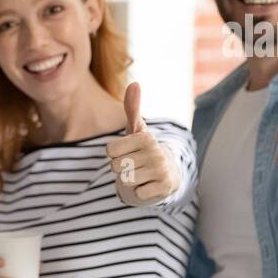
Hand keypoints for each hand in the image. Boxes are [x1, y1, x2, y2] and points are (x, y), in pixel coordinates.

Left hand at [105, 82, 179, 204]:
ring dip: (129, 182)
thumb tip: (135, 83)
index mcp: (145, 137)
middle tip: (133, 166)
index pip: (109, 151)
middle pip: (116, 166)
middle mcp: (156, 152)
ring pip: (125, 180)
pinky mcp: (164, 188)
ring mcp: (161, 170)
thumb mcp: (136, 130)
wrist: (167, 176)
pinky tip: (148, 186)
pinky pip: (137, 194)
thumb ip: (132, 108)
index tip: (127, 153)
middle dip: (120, 169)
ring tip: (140, 176)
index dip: (114, 155)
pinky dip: (139, 193)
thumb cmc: (144, 151)